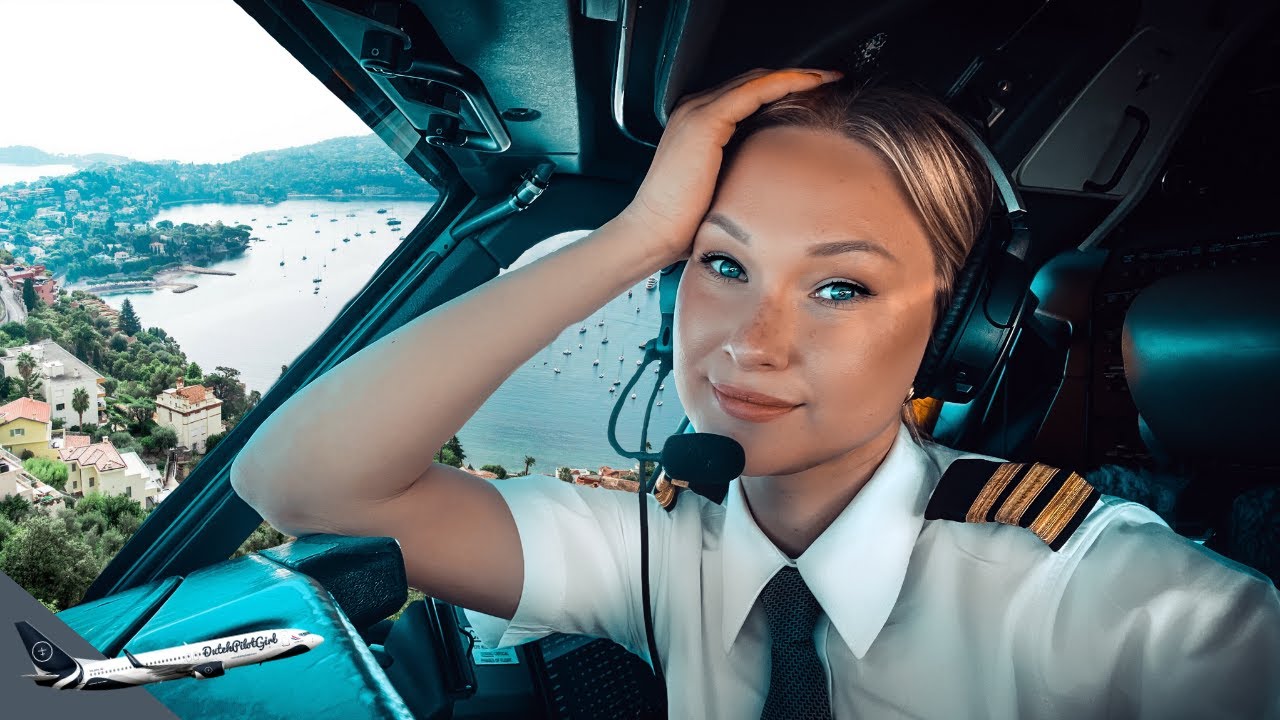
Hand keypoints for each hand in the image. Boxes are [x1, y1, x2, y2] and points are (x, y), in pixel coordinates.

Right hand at [620, 68, 843, 263]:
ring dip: (797, 75)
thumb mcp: (721, 189)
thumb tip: (775, 180)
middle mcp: (695, 109)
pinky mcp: (706, 122)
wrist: (653, 233)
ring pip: (757, 80)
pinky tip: (811, 84)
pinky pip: (755, 91)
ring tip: (828, 78)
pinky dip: (786, 83)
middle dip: (794, 78)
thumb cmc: (683, 223)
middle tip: (830, 80)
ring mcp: (698, 111)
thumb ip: (742, 171)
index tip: (817, 94)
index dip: (782, 88)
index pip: (747, 94)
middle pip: (754, 81)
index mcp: (698, 123)